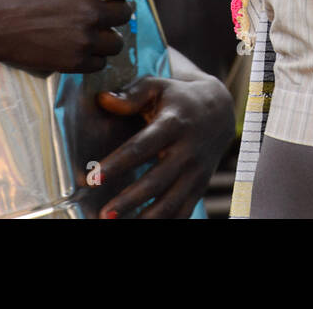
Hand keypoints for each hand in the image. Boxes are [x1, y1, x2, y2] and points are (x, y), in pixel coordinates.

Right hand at [0, 0, 135, 73]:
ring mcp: (84, 38)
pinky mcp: (74, 61)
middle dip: (113, 12)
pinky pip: (100, 63)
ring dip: (106, 37)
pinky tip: (76, 47)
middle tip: (94, 13)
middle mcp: (92, 11)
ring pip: (117, 42)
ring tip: (86, 33)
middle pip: (125, 14)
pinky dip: (92, 57)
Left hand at [91, 75, 233, 217]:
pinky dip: (165, 222)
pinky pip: (184, 211)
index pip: (142, 147)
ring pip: (171, 201)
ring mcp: (196, 171)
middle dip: (129, 199)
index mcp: (173, 124)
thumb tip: (103, 99)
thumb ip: (131, 95)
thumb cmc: (178, 98)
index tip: (93, 178)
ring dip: (146, 217)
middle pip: (156, 180)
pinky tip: (142, 227)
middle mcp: (187, 150)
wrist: (219, 111)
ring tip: (116, 225)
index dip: (117, 164)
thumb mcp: (157, 86)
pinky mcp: (200, 186)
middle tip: (104, 214)